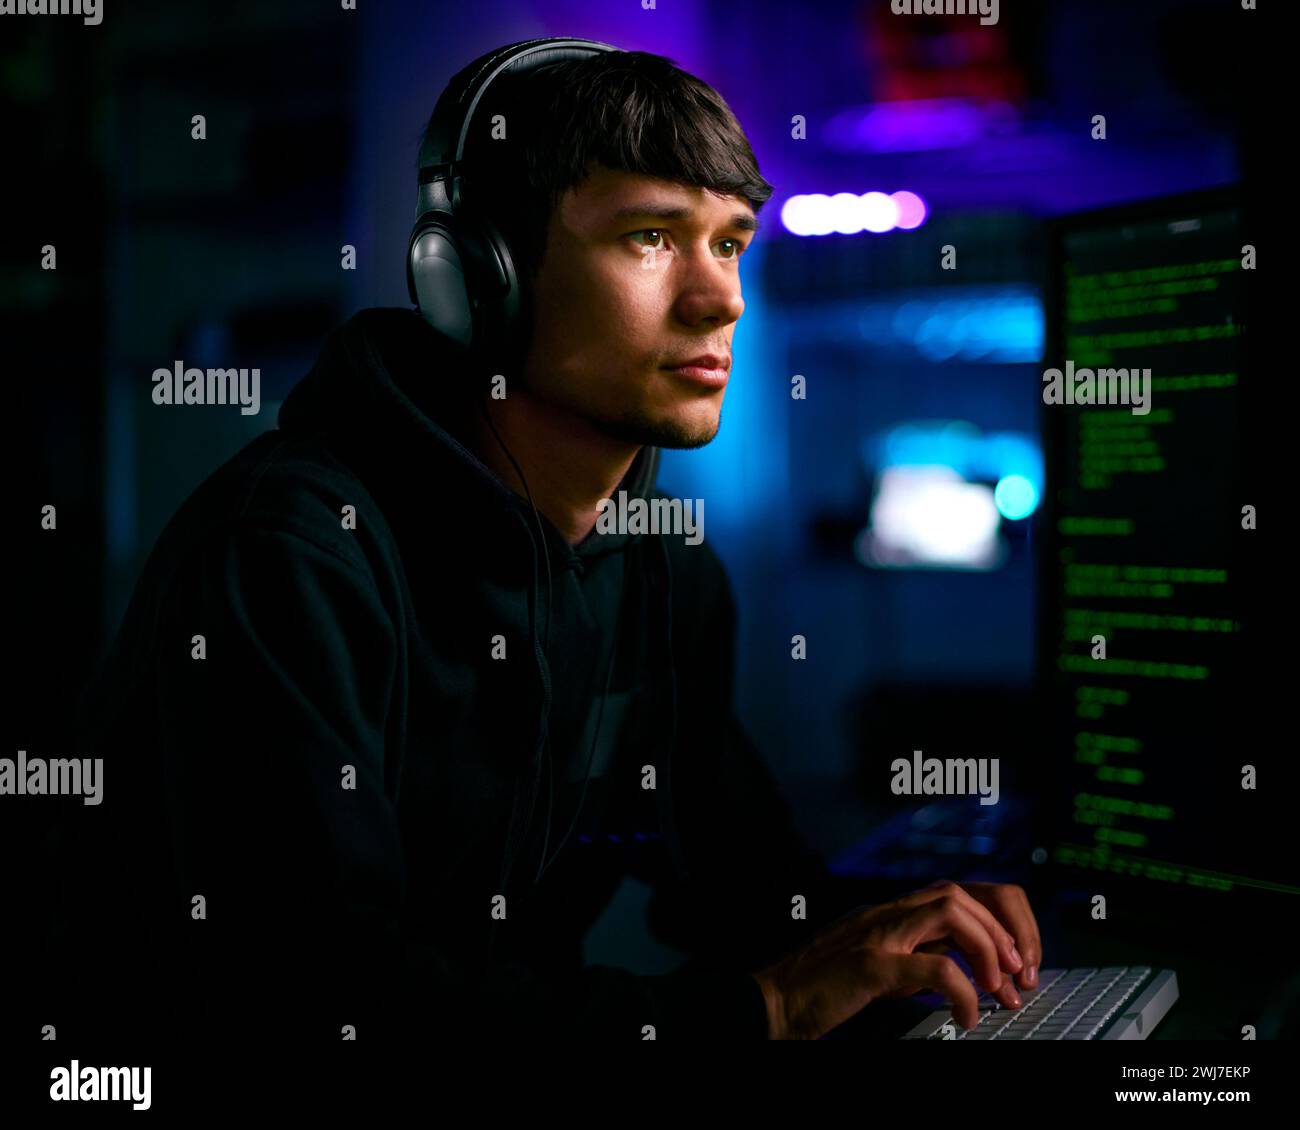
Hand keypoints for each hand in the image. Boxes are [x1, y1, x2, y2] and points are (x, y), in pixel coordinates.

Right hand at [752, 879, 1041, 1039]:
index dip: (1002, 918)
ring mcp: (878, 935)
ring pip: (950, 911)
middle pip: (963, 893)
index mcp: (895, 912)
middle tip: (1021, 975)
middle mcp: (889, 913)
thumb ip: (921, 954)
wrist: (775, 1001)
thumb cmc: (825, 988)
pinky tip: (968, 1015)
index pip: (962, 890)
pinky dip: (962, 991)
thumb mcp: (884, 963)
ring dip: (987, 947)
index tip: (1021, 959)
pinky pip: (932, 966)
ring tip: (999, 987)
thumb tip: (970, 965)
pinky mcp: (870, 964)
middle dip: (1006, 931)